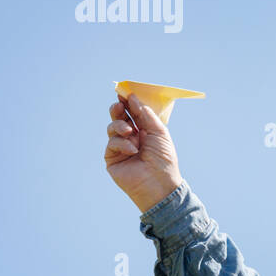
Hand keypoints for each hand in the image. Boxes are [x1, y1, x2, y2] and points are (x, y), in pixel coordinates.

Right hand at [104, 93, 183, 212]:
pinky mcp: (112, 157)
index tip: (124, 92)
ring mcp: (120, 147)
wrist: (159, 182)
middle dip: (118, 109)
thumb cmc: (164, 158)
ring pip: (113, 127)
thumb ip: (145, 114)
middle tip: (119, 105)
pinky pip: (112, 142)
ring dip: (120, 126)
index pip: (133, 113)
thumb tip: (133, 98)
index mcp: (145, 130)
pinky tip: (132, 150)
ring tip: (130, 132)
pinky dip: (121, 143)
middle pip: (119, 117)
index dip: (128, 103)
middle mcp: (131, 137)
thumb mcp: (159, 132)